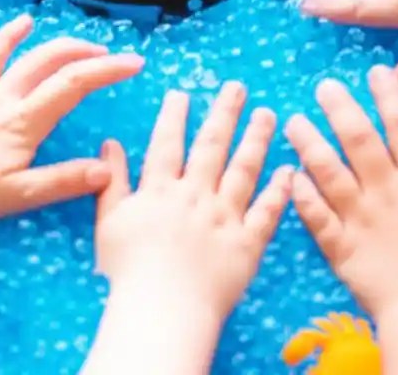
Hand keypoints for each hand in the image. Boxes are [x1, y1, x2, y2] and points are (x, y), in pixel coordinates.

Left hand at [0, 15, 143, 225]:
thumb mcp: (15, 196)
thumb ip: (62, 181)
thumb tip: (106, 171)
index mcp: (26, 123)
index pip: (75, 85)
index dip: (107, 70)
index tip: (134, 63)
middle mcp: (7, 98)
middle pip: (53, 63)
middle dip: (87, 55)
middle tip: (111, 56)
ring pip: (24, 56)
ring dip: (53, 43)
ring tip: (77, 39)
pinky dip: (5, 39)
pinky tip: (16, 27)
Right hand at [94, 82, 291, 321]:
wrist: (162, 311)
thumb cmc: (128, 272)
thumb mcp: (108, 222)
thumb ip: (112, 181)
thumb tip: (110, 144)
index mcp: (160, 190)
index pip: (168, 144)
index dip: (175, 116)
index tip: (184, 92)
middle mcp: (196, 196)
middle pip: (212, 147)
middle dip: (225, 113)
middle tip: (238, 87)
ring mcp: (225, 217)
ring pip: (244, 170)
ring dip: (256, 139)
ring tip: (268, 114)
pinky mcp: (248, 243)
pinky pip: (267, 212)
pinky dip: (279, 189)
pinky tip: (289, 168)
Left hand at [285, 68, 397, 320]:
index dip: (390, 95)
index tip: (375, 71)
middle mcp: (387, 192)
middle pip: (359, 141)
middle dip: (340, 109)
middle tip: (323, 86)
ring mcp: (359, 219)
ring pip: (328, 172)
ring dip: (309, 144)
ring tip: (293, 122)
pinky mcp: (341, 248)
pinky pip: (315, 217)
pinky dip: (301, 195)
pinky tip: (289, 177)